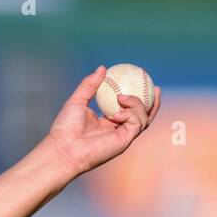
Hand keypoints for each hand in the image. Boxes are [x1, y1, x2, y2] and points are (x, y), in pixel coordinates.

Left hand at [42, 65, 160, 177]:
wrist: (62, 149)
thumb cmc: (65, 128)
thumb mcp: (77, 101)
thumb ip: (89, 85)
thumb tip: (103, 68)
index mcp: (107, 121)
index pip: (127, 108)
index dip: (136, 95)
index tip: (140, 80)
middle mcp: (117, 129)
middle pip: (143, 115)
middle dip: (153, 102)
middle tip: (155, 86)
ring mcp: (122, 136)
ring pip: (143, 117)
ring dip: (137, 103)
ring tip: (121, 97)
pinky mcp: (124, 142)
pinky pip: (137, 123)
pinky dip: (131, 113)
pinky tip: (118, 112)